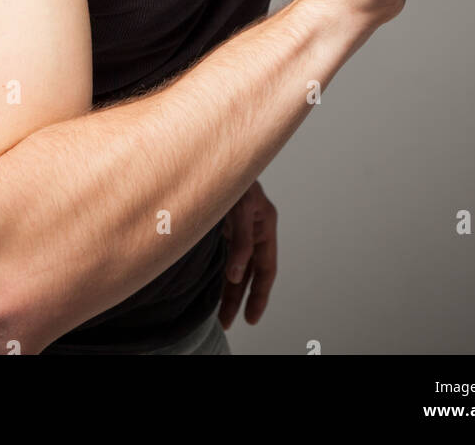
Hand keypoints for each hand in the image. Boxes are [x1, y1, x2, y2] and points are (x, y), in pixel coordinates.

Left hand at [218, 180, 276, 329]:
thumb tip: (236, 275)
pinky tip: (209, 285)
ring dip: (226, 289)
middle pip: (248, 272)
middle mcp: (252, 228)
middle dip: (239, 298)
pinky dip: (217, 271)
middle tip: (228, 323)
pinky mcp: (220, 222)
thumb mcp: (241, 208)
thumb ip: (241, 241)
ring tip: (218, 314)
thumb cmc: (229, 172)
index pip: (266, 268)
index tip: (252, 318)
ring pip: (233, 266)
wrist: (208, 151)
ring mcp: (236, 226)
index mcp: (265, 224)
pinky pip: (221, 254)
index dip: (260, 295)